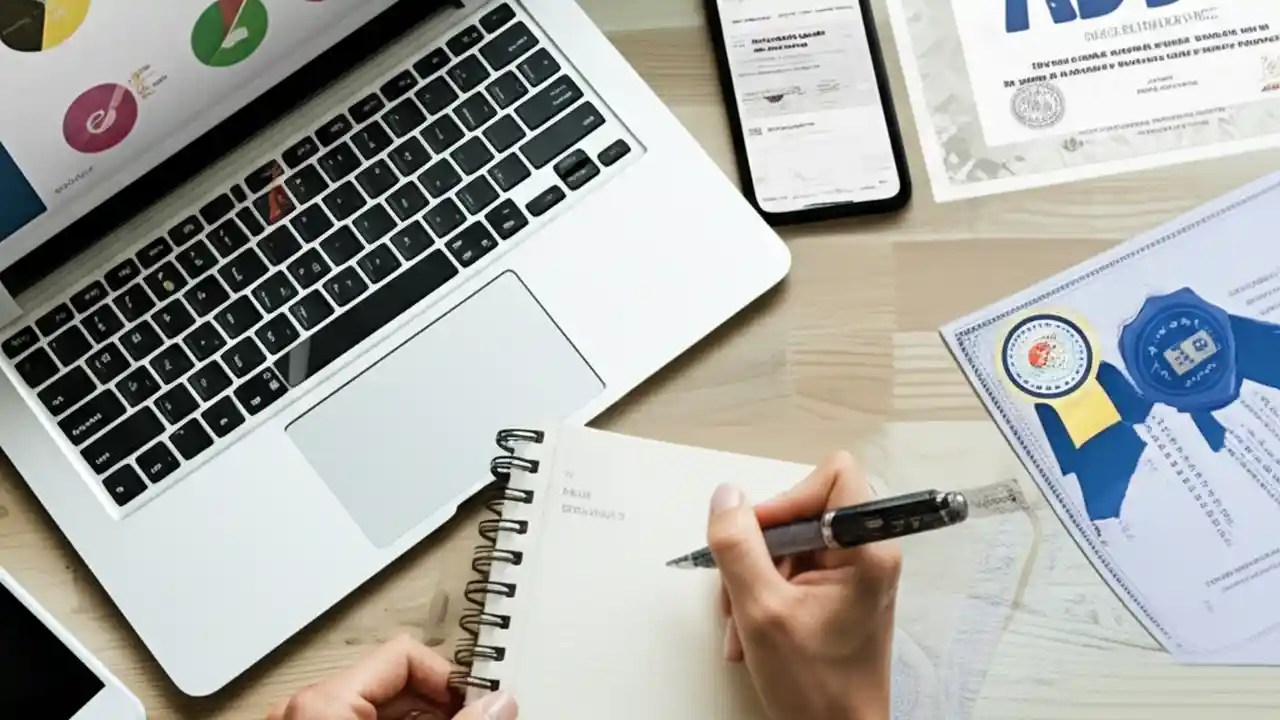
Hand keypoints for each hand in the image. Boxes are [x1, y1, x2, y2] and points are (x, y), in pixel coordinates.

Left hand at [267, 634, 517, 719]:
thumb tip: (499, 704)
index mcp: (323, 701)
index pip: (406, 654)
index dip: (450, 677)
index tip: (480, 702)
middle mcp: (304, 709)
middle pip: (394, 681)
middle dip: (440, 702)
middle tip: (476, 718)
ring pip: (377, 707)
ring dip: (422, 717)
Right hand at [707, 452, 900, 719]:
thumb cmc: (816, 687)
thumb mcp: (762, 612)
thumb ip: (739, 548)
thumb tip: (726, 497)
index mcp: (867, 550)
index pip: (834, 475)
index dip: (788, 498)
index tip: (760, 537)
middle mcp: (866, 555)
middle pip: (800, 513)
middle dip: (758, 552)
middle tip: (741, 592)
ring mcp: (849, 576)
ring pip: (786, 546)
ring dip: (752, 582)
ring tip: (744, 625)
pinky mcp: (834, 595)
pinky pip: (788, 573)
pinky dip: (761, 597)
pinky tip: (751, 632)